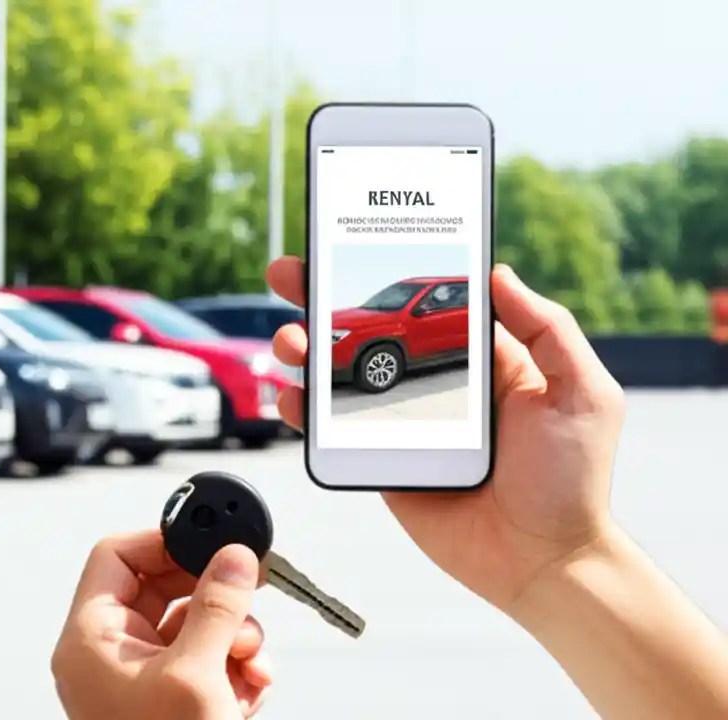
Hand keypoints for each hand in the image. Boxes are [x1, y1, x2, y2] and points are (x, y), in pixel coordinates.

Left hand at [51, 530, 272, 718]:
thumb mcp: (195, 676)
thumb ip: (217, 608)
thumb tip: (234, 557)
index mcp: (91, 640)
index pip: (117, 557)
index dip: (165, 540)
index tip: (213, 539)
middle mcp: (110, 655)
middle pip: (164, 588)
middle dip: (215, 596)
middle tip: (251, 589)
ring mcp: (141, 681)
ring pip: (193, 625)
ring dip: (235, 636)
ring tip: (252, 661)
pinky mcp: (171, 704)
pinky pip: (205, 662)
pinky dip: (236, 669)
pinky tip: (252, 686)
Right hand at [266, 257, 625, 615]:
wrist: (542, 560)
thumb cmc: (571, 479)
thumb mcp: (580, 391)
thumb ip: (547, 329)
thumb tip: (499, 273)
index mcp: (479, 360)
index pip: (422, 303)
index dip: (385, 272)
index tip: (347, 241)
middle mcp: (433, 385)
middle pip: (365, 331)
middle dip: (320, 298)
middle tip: (288, 275)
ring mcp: (400, 423)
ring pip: (338, 376)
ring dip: (304, 349)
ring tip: (291, 340)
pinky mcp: (378, 461)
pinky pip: (331, 430)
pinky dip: (302, 409)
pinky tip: (291, 395)